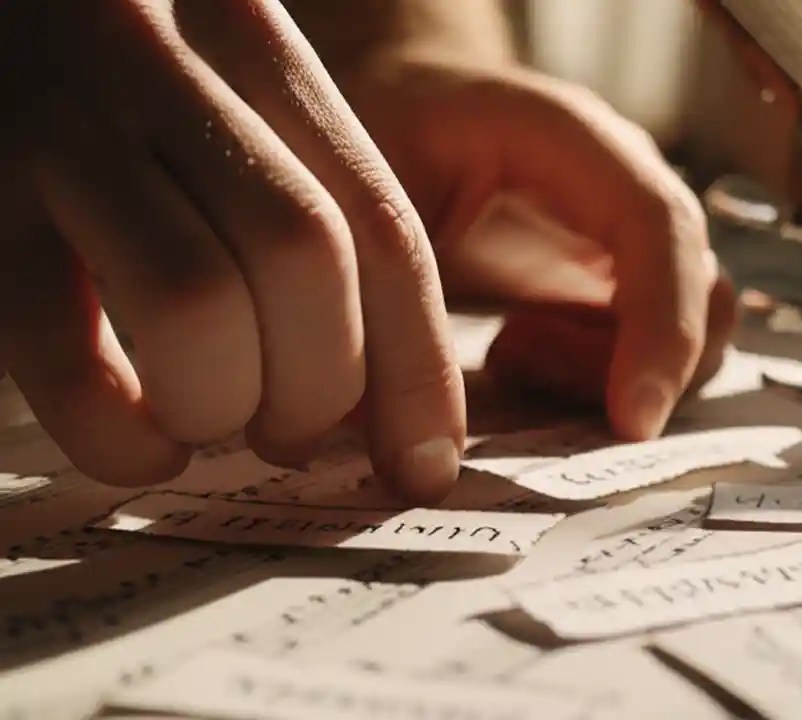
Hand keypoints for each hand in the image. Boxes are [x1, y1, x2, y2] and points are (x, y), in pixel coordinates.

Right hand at [0, 0, 464, 499]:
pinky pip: (58, 348)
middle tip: (290, 431)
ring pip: (193, 300)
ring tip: (207, 420)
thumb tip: (387, 397)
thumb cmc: (107, 90)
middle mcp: (158, 59)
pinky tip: (136, 445)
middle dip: (318, 386)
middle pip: (302, 256)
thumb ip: (304, 201)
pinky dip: (115, 432)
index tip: (425, 461)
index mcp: (254, 39)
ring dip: (221, 403)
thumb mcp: (222, 98)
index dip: (419, 368)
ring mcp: (51, 121)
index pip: (381, 223)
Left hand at [345, 61, 736, 438]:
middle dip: (635, 366)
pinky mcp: (615, 281)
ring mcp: (628, 235)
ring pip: (687, 332)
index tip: (631, 420)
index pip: (660, 227)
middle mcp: (625, 184)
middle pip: (698, 291)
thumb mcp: (366, 187)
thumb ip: (391, 275)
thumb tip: (395, 400)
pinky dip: (602, 381)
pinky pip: (649, 349)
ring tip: (509, 353)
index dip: (661, 329)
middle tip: (512, 359)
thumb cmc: (382, 130)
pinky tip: (517, 354)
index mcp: (573, 138)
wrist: (401, 106)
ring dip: (615, 375)